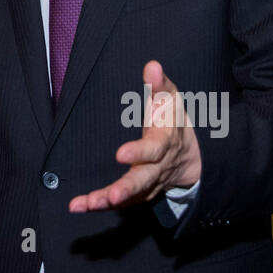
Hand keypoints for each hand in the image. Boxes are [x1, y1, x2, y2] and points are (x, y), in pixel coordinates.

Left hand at [68, 59, 201, 212]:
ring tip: (86, 204)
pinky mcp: (138, 193)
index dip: (139, 153)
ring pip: (130, 196)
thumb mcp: (170, 99)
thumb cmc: (173, 121)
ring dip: (108, 201)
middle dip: (126, 189)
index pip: (153, 149)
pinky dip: (102, 206)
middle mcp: (157, 167)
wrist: (190, 156)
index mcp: (164, 143)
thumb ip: (160, 84)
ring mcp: (148, 183)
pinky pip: (122, 202)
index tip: (120, 154)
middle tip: (110, 197)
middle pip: (143, 181)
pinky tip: (82, 206)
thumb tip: (152, 66)